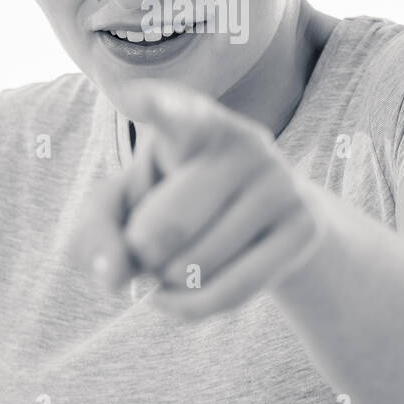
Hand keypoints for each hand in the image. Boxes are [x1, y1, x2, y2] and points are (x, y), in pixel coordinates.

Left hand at [67, 78, 331, 319]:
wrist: (263, 220)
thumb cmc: (175, 201)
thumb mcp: (125, 205)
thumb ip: (99, 232)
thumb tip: (114, 277)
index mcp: (192, 120)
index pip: (174, 112)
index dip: (155, 106)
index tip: (130, 97)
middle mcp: (242, 140)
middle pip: (163, 228)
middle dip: (140, 253)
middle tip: (145, 247)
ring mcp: (279, 180)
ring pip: (194, 265)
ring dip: (167, 280)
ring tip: (173, 262)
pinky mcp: (304, 225)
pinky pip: (232, 290)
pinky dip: (190, 306)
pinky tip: (176, 295)